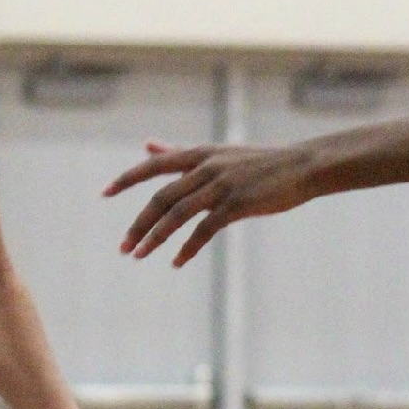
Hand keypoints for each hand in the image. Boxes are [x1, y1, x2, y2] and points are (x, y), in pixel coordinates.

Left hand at [104, 142, 310, 264]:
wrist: (304, 165)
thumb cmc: (259, 162)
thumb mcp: (216, 152)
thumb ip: (178, 154)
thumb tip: (147, 146)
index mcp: (199, 154)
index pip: (153, 166)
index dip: (127, 179)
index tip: (104, 193)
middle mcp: (206, 167)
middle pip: (161, 198)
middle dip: (138, 224)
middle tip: (123, 247)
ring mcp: (222, 185)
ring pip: (177, 214)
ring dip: (155, 238)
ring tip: (138, 256)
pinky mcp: (238, 204)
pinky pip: (204, 230)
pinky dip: (187, 248)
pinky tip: (176, 262)